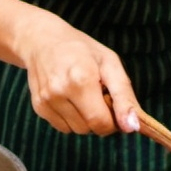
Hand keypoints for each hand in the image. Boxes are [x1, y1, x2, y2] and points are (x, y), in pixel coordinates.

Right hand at [17, 13, 141, 134]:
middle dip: (98, 117)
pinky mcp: (38, 106)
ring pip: (75, 130)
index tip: (112, 103)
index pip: (102, 123)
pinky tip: (68, 97)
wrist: (43, 39)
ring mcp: (46, 100)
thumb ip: (125, 97)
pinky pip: (62, 127)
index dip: (113, 120)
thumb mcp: (110, 63)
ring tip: (82, 93)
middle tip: (97, 94)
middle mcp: (60, 91)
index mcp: (82, 79)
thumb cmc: (82, 49)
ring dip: (84, 119)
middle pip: (89, 129)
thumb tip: (133, 127)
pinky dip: (69, 118)